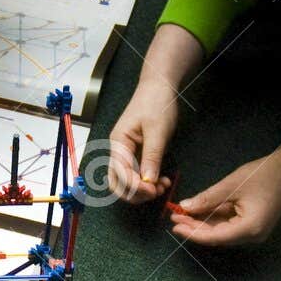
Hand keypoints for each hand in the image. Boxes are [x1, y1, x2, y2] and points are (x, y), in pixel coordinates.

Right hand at [107, 81, 178, 203]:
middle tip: (156, 193)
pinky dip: (148, 182)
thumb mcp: (157, 131)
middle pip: (117, 182)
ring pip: (127, 182)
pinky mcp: (137, 155)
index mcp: (118, 143)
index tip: (153, 190)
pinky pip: (138, 175)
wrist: (159, 87)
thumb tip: (148, 181)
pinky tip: (162, 181)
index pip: (119, 173)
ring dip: (142, 190)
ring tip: (162, 187)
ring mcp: (127, 154)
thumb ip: (151, 157)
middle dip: (135, 192)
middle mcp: (118, 150)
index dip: (135, 186)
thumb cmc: (155, 103)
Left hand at [168, 153, 280, 246]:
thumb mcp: (232, 185)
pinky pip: (229, 224)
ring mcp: (254, 231)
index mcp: (249, 229)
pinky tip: (199, 211)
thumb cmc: (264, 174)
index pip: (214, 237)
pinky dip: (214, 218)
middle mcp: (252, 235)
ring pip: (222, 231)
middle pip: (217, 236)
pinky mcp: (254, 224)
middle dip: (194, 227)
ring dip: (202, 223)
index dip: (192, 233)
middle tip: (174, 218)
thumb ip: (207, 199)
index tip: (175, 227)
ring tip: (182, 214)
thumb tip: (185, 207)